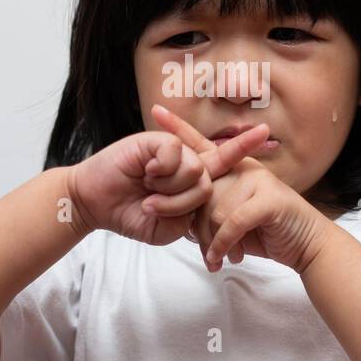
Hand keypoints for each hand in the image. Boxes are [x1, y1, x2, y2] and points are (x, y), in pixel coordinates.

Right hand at [65, 105, 270, 245]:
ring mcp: (172, 149)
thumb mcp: (168, 227)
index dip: (243, 147)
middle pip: (209, 181)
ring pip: (195, 171)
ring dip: (169, 191)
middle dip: (180, 202)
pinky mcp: (157, 140)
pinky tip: (143, 172)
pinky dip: (159, 170)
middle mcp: (185, 161)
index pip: (224, 163)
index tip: (266, 133)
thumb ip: (191, 215)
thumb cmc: (129, 215)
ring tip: (146, 190)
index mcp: (190, 180)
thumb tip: (203, 192)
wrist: (95, 204)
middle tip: (151, 205)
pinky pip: (175, 155)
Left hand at [152, 106, 333, 274]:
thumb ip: (209, 209)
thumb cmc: (266, 231)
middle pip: (200, 193)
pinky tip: (222, 258)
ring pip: (214, 211)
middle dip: (196, 230)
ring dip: (212, 242)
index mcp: (234, 167)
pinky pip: (232, 222)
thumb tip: (179, 217)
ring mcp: (258, 181)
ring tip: (218, 259)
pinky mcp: (268, 200)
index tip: (156, 110)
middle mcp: (244, 168)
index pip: (200, 146)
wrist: (306, 244)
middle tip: (202, 253)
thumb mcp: (231, 218)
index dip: (178, 129)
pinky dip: (223, 244)